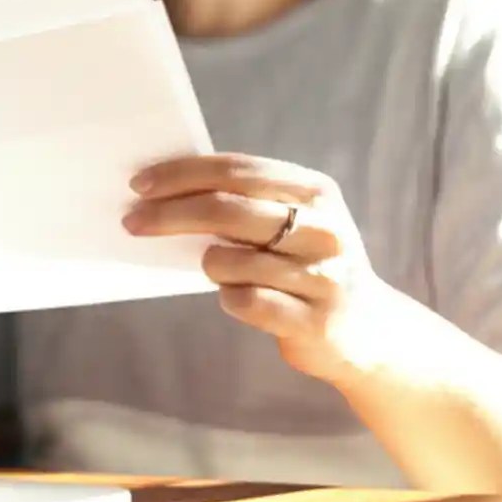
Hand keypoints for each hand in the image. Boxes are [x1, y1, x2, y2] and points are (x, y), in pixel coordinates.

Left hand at [122, 153, 389, 384]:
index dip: (183, 174)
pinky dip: (229, 299)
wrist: (369, 330)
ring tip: (220, 268)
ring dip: (209, 264)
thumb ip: (245, 202)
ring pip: (229, 261)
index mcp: (316, 192)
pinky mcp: (314, 322)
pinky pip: (244, 303)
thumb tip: (165, 190)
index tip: (140, 183)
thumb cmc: (306, 265)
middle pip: (226, 210)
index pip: (238, 171)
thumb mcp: (293, 222)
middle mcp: (324, 229)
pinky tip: (239, 298)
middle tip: (132, 221)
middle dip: (170, 214)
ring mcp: (323, 277)